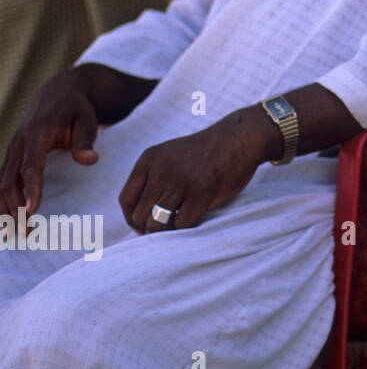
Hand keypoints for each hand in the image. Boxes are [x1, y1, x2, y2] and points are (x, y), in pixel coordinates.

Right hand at [0, 72, 100, 221]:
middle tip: (25, 232)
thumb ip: (85, 141)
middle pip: (10, 180)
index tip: (32, 211)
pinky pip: (2, 180)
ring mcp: (13, 149)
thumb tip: (90, 160)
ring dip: (4, 208)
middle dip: (15, 208)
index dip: (31, 190)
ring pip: (1, 183)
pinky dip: (0, 200)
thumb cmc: (77, 109)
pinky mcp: (12, 155)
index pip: (31, 167)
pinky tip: (2, 219)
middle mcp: (19, 143)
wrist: (59, 93)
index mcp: (37, 135)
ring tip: (10, 234)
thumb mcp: (87, 121)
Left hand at [118, 113, 273, 232]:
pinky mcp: (201, 193)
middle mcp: (161, 171)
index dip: (130, 217)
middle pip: (139, 215)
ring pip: (157, 222)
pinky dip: (185, 227)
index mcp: (149, 160)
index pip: (125, 199)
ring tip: (177, 223)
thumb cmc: (205, 152)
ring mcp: (181, 182)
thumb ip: (152, 178)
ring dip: (166, 230)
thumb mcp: (170, 155)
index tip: (141, 225)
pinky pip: (182, 223)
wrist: (238, 139)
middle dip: (148, 227)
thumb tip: (138, 217)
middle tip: (163, 227)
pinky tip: (193, 217)